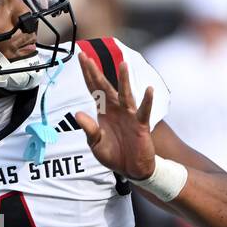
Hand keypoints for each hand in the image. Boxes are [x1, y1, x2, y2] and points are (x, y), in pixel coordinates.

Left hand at [72, 52, 156, 180]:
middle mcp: (116, 109)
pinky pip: (144, 111)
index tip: (81, 58)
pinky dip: (147, 101)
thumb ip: (89, 129)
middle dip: (95, 72)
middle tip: (87, 57)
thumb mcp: (96, 144)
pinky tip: (149, 90)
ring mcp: (129, 115)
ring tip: (123, 65)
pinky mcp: (141, 125)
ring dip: (124, 80)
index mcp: (103, 111)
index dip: (87, 74)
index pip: (93, 89)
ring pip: (125, 94)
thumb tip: (77, 114)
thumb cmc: (114, 155)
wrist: (131, 169)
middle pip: (104, 87)